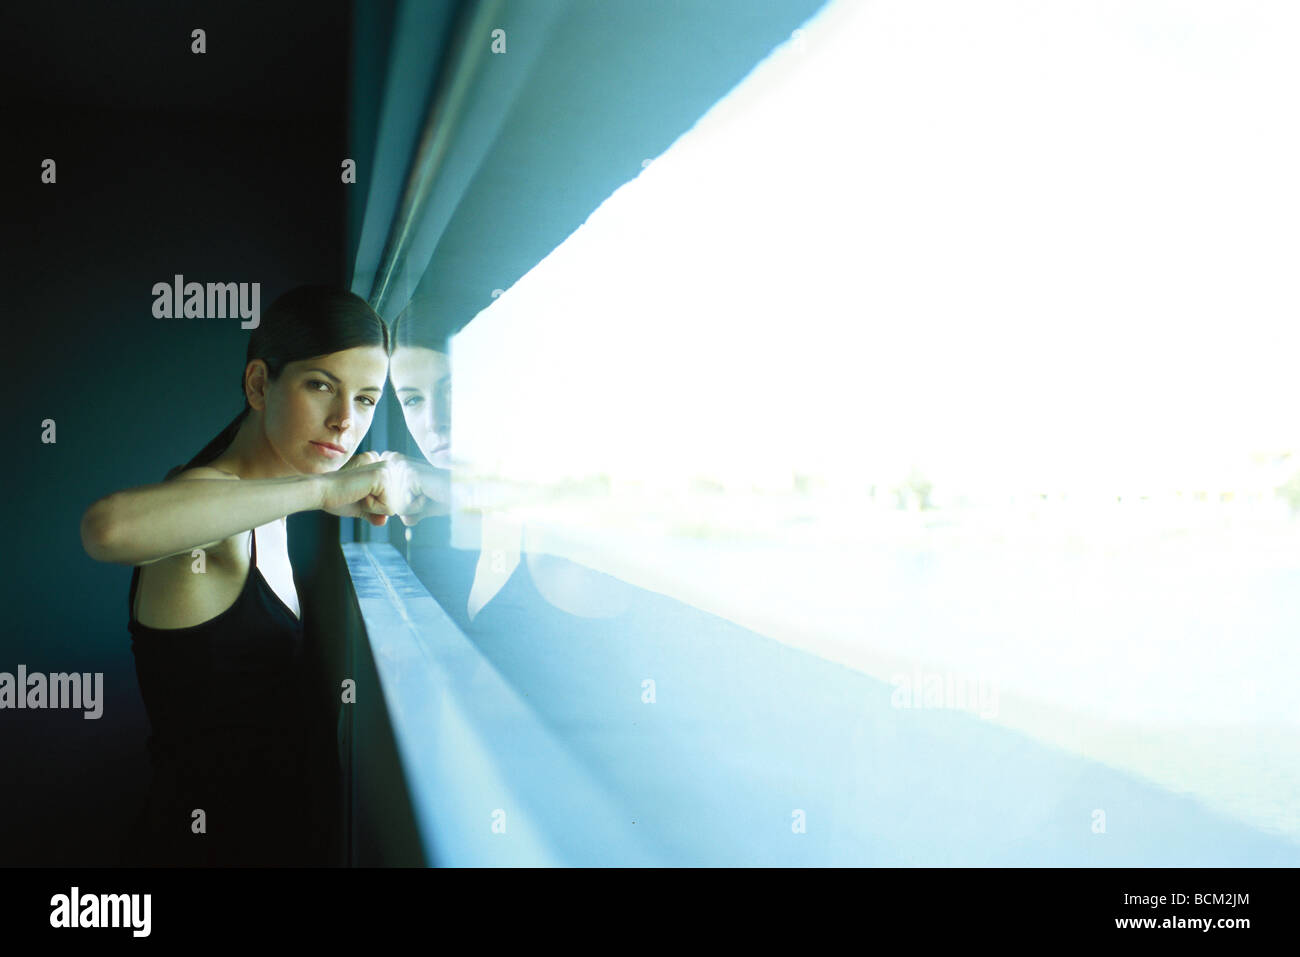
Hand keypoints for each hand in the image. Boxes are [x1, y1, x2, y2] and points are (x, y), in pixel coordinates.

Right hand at [321, 451, 447, 526]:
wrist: (322, 492)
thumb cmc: (338, 498)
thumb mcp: (362, 508)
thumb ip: (375, 514)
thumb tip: (384, 521)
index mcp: (385, 471)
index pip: (394, 502)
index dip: (376, 507)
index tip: (359, 495)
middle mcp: (389, 466)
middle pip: (397, 505)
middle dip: (376, 508)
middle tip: (357, 495)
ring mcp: (387, 470)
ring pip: (394, 507)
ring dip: (373, 507)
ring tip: (358, 493)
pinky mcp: (382, 477)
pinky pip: (388, 508)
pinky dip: (371, 507)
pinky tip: (358, 493)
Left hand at [371, 451, 450, 525]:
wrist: (464, 491)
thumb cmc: (446, 496)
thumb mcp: (423, 505)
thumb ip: (408, 511)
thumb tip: (404, 518)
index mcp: (395, 463)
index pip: (383, 497)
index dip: (403, 503)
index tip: (421, 493)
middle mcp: (395, 462)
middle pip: (387, 502)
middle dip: (408, 506)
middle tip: (427, 494)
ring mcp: (401, 468)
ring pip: (395, 506)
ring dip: (414, 507)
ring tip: (430, 493)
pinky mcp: (408, 476)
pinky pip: (403, 507)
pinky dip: (418, 507)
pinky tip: (430, 494)